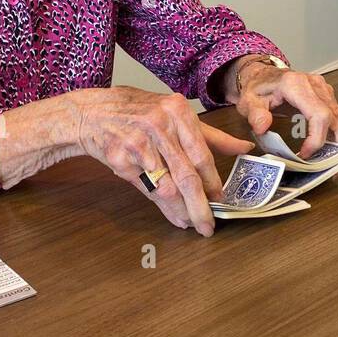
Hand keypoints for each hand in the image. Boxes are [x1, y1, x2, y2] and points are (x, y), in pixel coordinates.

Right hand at [71, 87, 254, 235]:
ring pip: (165, 186)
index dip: (213, 181)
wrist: (93, 112)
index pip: (201, 154)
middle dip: (200, 205)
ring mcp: (137, 143)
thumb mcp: (176, 115)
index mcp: (178, 111)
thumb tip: (244, 148)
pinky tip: (172, 214)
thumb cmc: (140, 112)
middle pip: (186, 174)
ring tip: (191, 222)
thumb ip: (211, 135)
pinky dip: (161, 205)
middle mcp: (159, 125)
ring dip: (180, 209)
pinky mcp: (119, 159)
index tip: (221, 200)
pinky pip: (147, 188)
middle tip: (208, 225)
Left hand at [233, 62, 337, 158]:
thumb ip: (255, 114)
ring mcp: (324, 90)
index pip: (319, 114)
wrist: (263, 74)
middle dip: (335, 146)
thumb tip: (263, 128)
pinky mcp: (327, 96)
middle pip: (336, 118)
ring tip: (328, 162)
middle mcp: (315, 85)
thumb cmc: (258, 87)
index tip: (304, 155)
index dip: (317, 139)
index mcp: (296, 85)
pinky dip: (336, 136)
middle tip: (325, 166)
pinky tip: (326, 150)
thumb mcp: (249, 101)